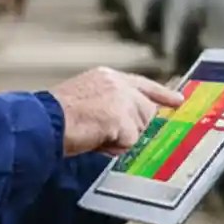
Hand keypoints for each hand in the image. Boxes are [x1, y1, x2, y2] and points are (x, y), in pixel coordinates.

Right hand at [47, 67, 184, 156]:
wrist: (45, 122)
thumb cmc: (57, 118)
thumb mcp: (86, 101)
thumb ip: (110, 106)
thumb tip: (129, 124)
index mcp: (107, 77)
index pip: (142, 84)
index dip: (162, 93)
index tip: (178, 100)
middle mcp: (118, 84)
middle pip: (146, 111)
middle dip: (132, 128)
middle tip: (106, 133)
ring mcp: (122, 99)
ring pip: (139, 128)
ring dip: (121, 139)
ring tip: (95, 134)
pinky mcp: (123, 118)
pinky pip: (129, 142)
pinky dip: (114, 147)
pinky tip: (96, 140)